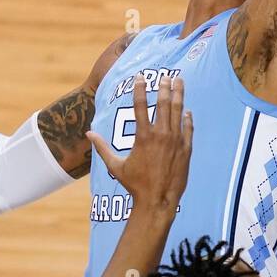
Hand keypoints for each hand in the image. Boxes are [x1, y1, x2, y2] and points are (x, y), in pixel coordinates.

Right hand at [87, 76, 192, 212]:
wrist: (158, 201)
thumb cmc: (135, 185)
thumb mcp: (115, 166)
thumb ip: (102, 148)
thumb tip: (88, 133)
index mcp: (143, 136)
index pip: (140, 106)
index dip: (140, 89)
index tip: (140, 77)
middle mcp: (160, 135)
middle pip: (163, 103)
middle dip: (165, 87)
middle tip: (166, 76)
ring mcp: (175, 141)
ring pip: (178, 111)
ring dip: (179, 94)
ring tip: (180, 82)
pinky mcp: (186, 149)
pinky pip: (188, 128)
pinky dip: (188, 118)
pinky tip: (187, 110)